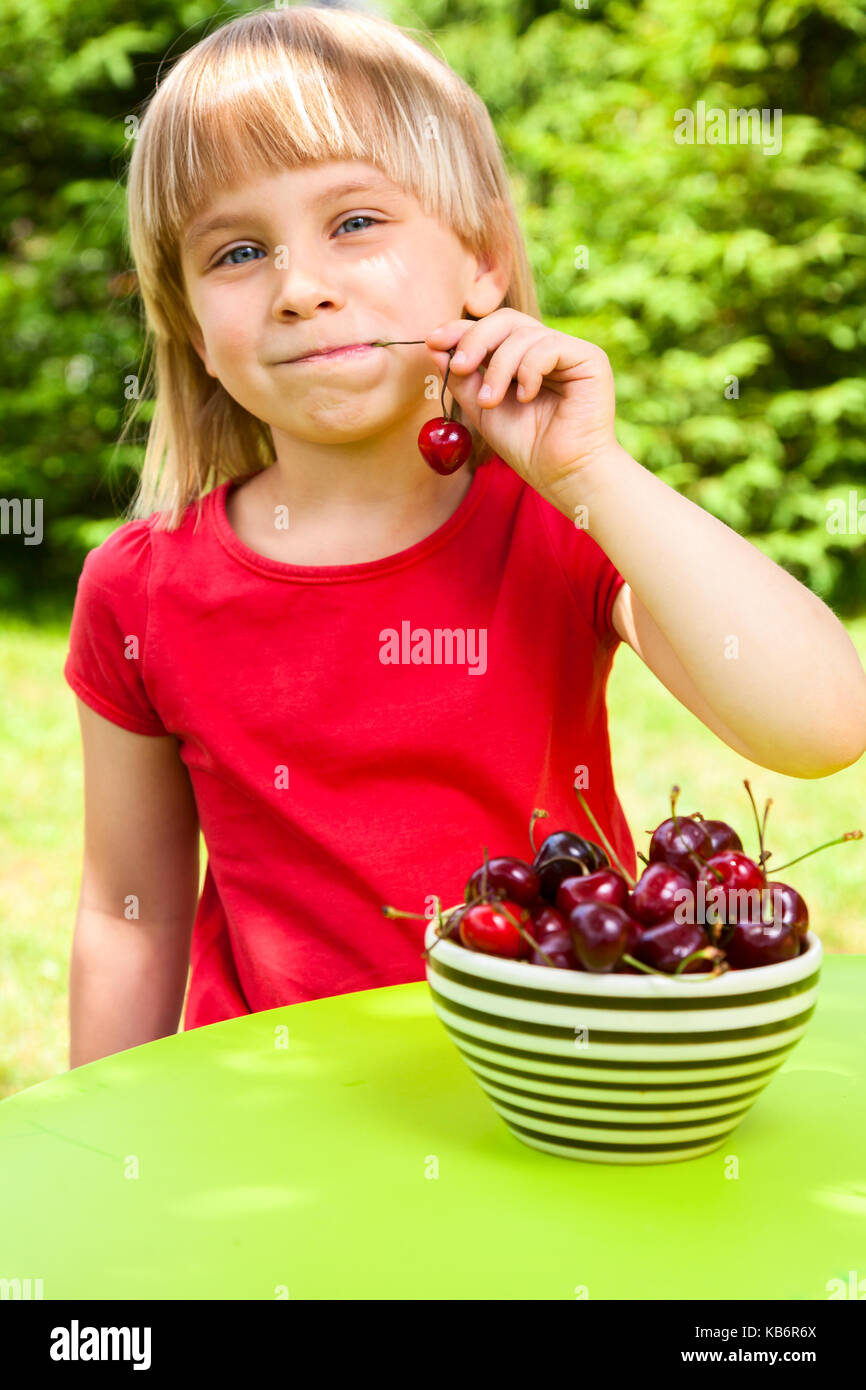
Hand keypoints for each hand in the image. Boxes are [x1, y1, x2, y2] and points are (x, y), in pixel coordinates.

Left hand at [425, 308, 617, 500]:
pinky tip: (526, 397)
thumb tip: (436, 347)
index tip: (433, 341)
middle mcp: (547, 349)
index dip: (461, 330)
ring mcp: (568, 352)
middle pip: (505, 320)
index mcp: (523, 358)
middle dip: (476, 340)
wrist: (563, 475)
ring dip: (499, 368)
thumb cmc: (528, 447)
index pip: (491, 329)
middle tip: (459, 368)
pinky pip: (548, 346)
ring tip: (491, 402)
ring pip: (523, 334)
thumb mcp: (483, 409)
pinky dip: (528, 370)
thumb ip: (463, 379)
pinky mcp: (589, 359)